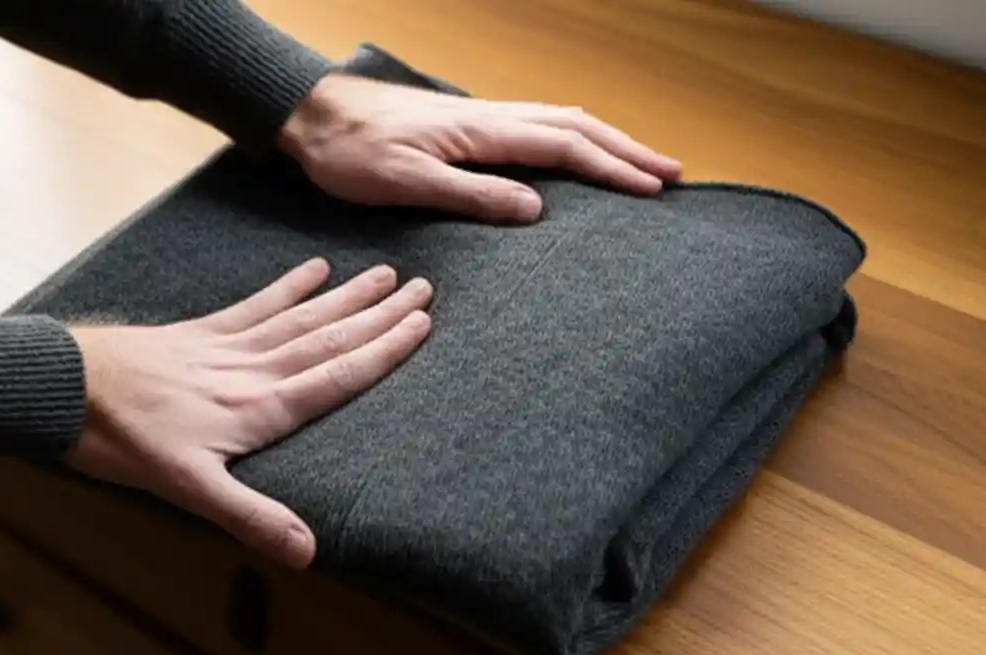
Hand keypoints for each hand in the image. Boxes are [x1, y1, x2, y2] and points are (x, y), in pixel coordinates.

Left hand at [63, 259, 432, 568]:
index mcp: (257, 408)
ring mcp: (227, 347)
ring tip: (386, 274)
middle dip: (379, 316)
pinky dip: (288, 287)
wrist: (63, 388)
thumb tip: (308, 552)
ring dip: (346, 297)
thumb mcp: (188, 490)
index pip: (335, 376)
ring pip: (301, 318)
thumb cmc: (122, 441)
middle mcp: (251, 371)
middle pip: (328, 338)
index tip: (422, 325)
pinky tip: (314, 269)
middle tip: (424, 288)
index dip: (382, 352)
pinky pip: (256, 305)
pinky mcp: (201, 334)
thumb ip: (251, 517)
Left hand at [277, 74, 681, 224]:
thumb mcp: (409, 182)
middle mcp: (491, 117)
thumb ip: (473, 195)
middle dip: (627, 148)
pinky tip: (575, 152)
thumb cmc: (352, 152)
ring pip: (560, 120)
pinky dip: (573, 137)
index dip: (614, 168)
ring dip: (606, 140)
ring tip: (641, 161)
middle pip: (577, 126)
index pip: (566, 147)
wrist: (312, 114)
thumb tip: (538, 209)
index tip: (654, 188)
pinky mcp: (467, 126)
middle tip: (673, 171)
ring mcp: (481, 118)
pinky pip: (537, 126)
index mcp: (484, 132)